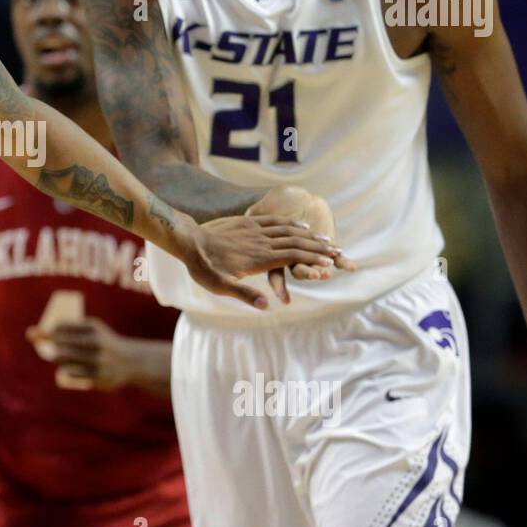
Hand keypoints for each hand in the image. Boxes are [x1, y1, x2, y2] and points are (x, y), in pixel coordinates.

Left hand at [26, 318, 139, 390]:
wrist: (131, 362)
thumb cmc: (103, 343)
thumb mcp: (93, 330)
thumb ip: (68, 329)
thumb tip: (33, 333)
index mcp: (93, 328)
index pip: (64, 328)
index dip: (48, 331)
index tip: (39, 333)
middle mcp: (96, 343)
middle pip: (63, 344)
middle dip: (50, 345)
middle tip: (45, 345)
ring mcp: (98, 360)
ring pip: (68, 360)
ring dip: (58, 358)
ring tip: (56, 356)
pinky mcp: (98, 376)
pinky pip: (75, 373)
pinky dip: (67, 370)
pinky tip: (64, 368)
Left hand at [178, 212, 340, 308]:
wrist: (188, 240)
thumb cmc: (203, 267)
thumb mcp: (220, 286)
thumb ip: (244, 294)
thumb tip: (266, 305)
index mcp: (259, 258)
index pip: (293, 257)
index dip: (313, 260)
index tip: (331, 263)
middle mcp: (261, 242)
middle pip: (296, 243)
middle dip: (319, 248)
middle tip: (338, 252)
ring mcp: (256, 230)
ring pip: (288, 231)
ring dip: (309, 236)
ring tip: (326, 240)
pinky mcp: (248, 222)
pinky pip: (275, 221)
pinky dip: (291, 224)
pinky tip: (300, 226)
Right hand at [246, 186, 356, 302]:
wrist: (297, 197)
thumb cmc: (275, 203)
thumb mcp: (259, 209)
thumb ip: (252, 214)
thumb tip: (247, 216)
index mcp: (275, 252)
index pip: (275, 273)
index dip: (280, 286)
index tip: (285, 300)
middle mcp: (293, 257)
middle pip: (298, 268)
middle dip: (307, 273)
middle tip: (316, 276)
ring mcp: (310, 254)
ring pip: (315, 265)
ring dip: (321, 267)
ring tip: (327, 273)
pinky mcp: (326, 248)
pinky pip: (336, 259)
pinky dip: (344, 262)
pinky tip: (351, 267)